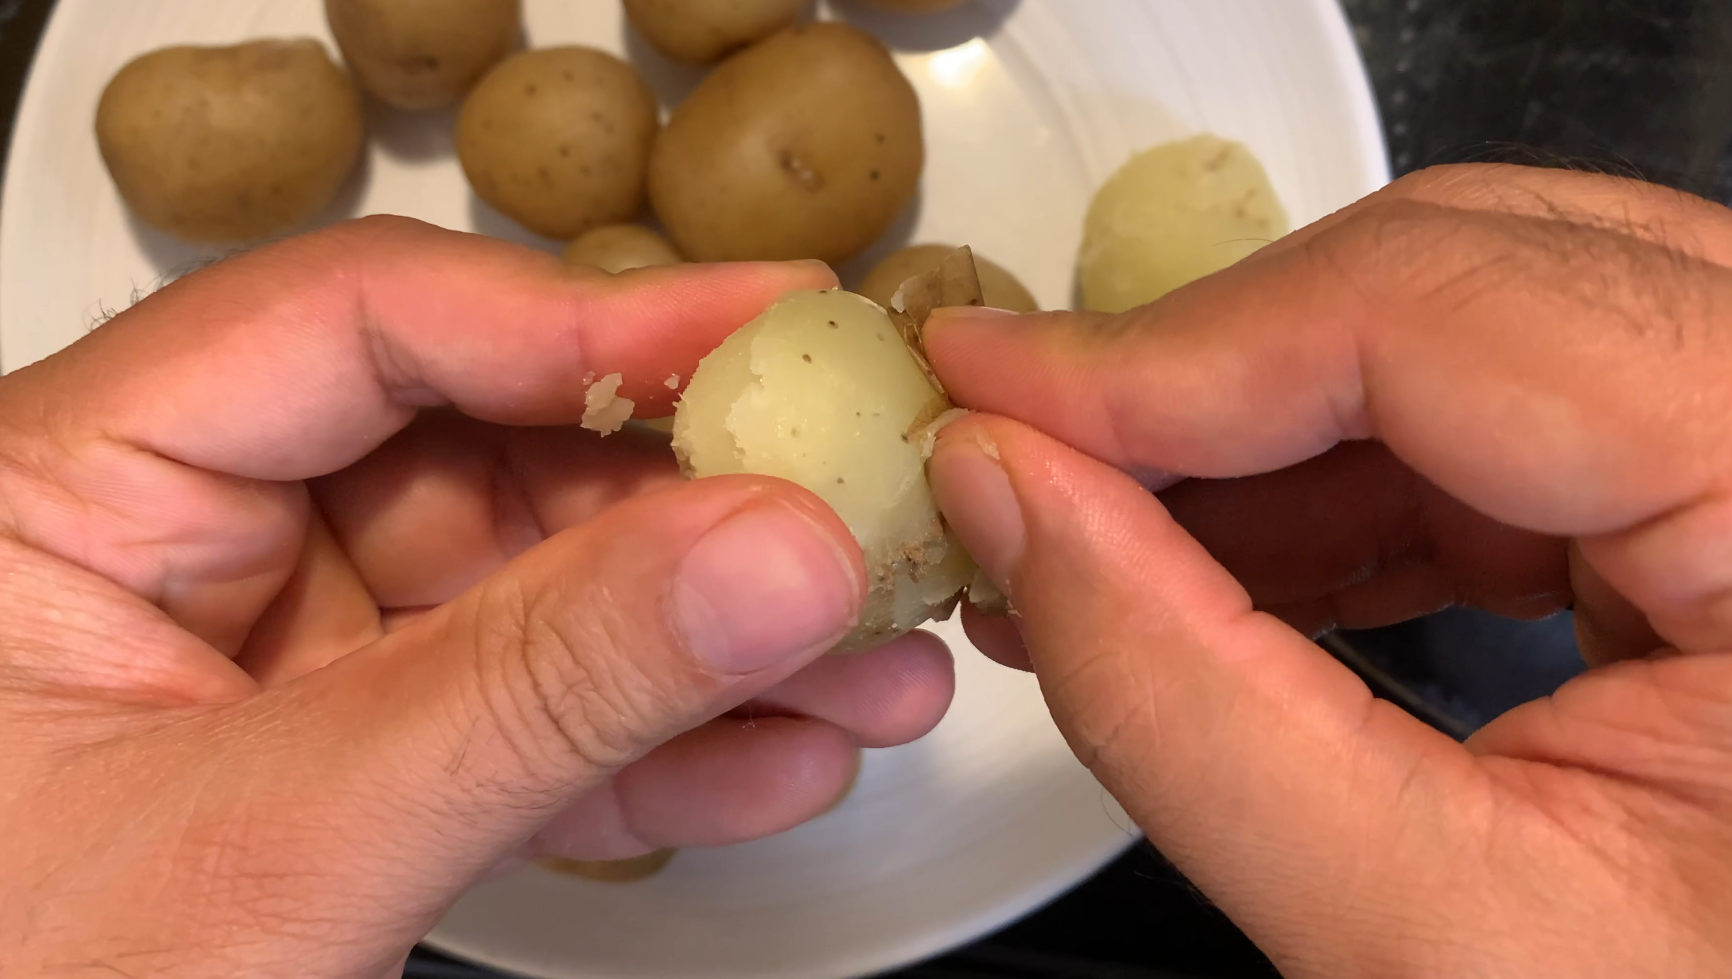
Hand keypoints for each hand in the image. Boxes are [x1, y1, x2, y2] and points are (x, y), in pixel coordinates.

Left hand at [0, 217, 953, 977]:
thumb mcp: (284, 844)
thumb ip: (537, 694)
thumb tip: (769, 552)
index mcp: (71, 490)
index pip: (358, 327)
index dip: (583, 318)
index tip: (766, 330)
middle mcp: (181, 548)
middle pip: (483, 453)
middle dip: (694, 514)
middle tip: (859, 518)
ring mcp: (275, 664)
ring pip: (536, 598)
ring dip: (715, 646)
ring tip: (868, 668)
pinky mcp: (349, 768)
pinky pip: (526, 727)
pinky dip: (658, 750)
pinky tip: (778, 758)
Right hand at [926, 164, 1731, 977]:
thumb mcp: (1455, 938)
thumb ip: (1196, 710)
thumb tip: (1021, 506)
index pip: (1445, 312)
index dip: (1174, 353)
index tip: (995, 394)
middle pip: (1462, 277)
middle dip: (1210, 383)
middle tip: (1026, 454)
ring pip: (1480, 323)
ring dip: (1266, 438)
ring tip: (1102, 536)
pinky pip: (1526, 409)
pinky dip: (1357, 482)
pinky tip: (1232, 556)